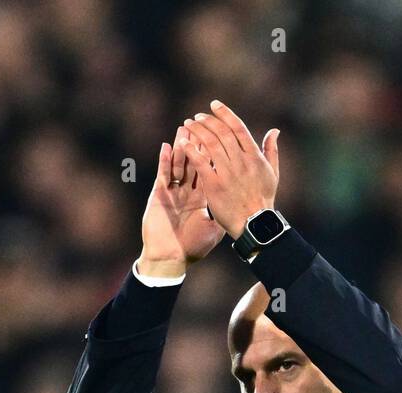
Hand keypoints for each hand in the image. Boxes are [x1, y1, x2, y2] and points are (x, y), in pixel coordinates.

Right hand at [140, 125, 226, 271]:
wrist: (170, 259)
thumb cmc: (192, 247)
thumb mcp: (214, 229)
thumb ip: (225, 212)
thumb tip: (242, 202)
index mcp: (202, 197)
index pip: (211, 170)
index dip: (216, 155)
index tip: (223, 138)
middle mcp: (187, 191)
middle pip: (195, 162)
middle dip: (199, 144)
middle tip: (204, 124)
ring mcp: (173, 192)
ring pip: (179, 164)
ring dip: (182, 146)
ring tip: (185, 128)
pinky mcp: (159, 196)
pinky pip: (164, 175)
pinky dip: (165, 160)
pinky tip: (168, 146)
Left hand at [182, 100, 279, 238]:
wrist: (254, 224)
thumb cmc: (263, 200)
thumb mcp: (273, 173)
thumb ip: (271, 150)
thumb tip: (274, 130)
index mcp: (254, 156)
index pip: (238, 128)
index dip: (225, 113)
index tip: (214, 104)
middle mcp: (241, 161)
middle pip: (222, 133)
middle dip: (208, 121)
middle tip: (197, 116)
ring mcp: (228, 173)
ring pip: (210, 144)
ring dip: (198, 131)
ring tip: (188, 125)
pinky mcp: (215, 185)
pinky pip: (201, 163)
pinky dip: (191, 151)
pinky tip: (182, 143)